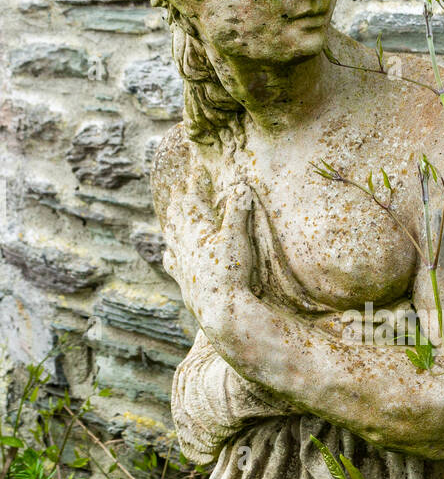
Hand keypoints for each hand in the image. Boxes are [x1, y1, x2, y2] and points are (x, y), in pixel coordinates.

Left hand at [163, 180, 254, 335]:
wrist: (221, 310)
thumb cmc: (230, 273)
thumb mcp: (238, 238)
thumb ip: (238, 211)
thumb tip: (241, 185)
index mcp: (198, 230)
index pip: (194, 200)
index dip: (195, 183)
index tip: (196, 169)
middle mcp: (185, 244)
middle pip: (178, 216)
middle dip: (178, 199)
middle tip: (175, 187)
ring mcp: (182, 262)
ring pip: (172, 236)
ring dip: (171, 222)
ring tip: (168, 214)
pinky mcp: (184, 280)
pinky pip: (171, 263)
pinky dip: (168, 255)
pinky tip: (167, 254)